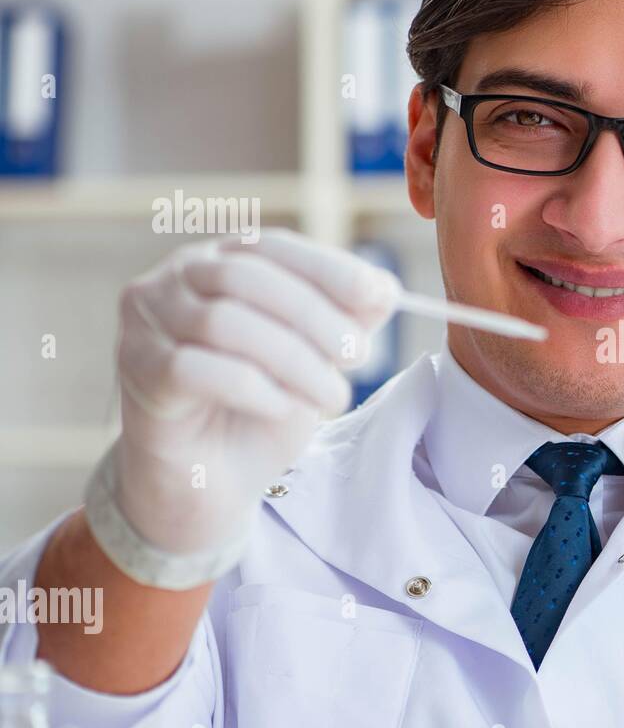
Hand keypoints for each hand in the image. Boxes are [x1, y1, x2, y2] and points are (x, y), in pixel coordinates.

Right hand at [104, 228, 398, 565]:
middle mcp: (170, 283)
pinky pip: (193, 368)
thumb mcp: (314, 357)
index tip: (377, 295)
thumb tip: (382, 288)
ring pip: (223, 322)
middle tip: (359, 358)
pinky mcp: (137, 373)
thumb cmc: (260, 409)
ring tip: (333, 396)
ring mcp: (144, 325)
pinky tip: (283, 408)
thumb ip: (344, 318)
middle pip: (246, 278)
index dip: (326, 266)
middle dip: (315, 317)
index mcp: (214, 262)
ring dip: (294, 360)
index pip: (269, 245)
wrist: (210, 482)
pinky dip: (251, 387)